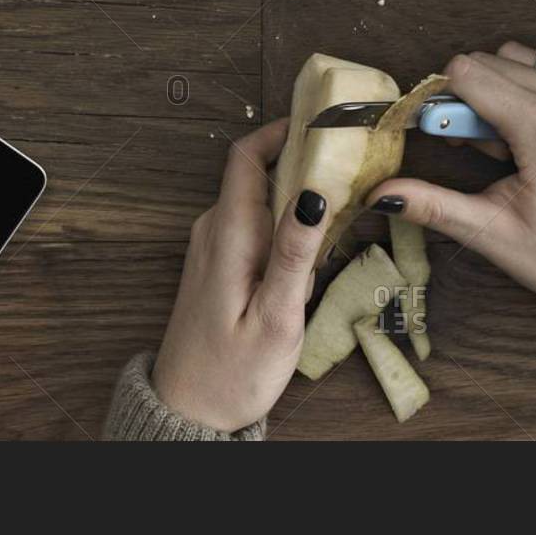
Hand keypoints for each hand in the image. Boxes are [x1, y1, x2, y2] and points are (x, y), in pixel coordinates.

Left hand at [151, 119, 328, 431]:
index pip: (247, 155)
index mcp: (228, 233)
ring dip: (293, 193)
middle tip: (347, 161)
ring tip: (339, 201)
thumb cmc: (232, 373)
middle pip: (256, 171)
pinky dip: (281, 220)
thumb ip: (296, 252)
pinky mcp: (216, 265)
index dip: (282, 129)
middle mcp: (213, 229)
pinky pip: (251, 223)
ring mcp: (211, 246)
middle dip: (300, 159)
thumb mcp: (276, 316)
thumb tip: (315, 192)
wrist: (188, 413)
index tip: (323, 121)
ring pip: (256, 198)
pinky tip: (309, 246)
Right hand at [367, 42, 535, 340]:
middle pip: (488, 61)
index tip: (450, 139)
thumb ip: (432, 204)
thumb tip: (379, 195)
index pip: (466, 73)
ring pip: (519, 58)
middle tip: (482, 150)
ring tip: (511, 143)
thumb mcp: (490, 232)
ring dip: (501, 90)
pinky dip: (532, 90)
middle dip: (471, 99)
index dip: (444, 103)